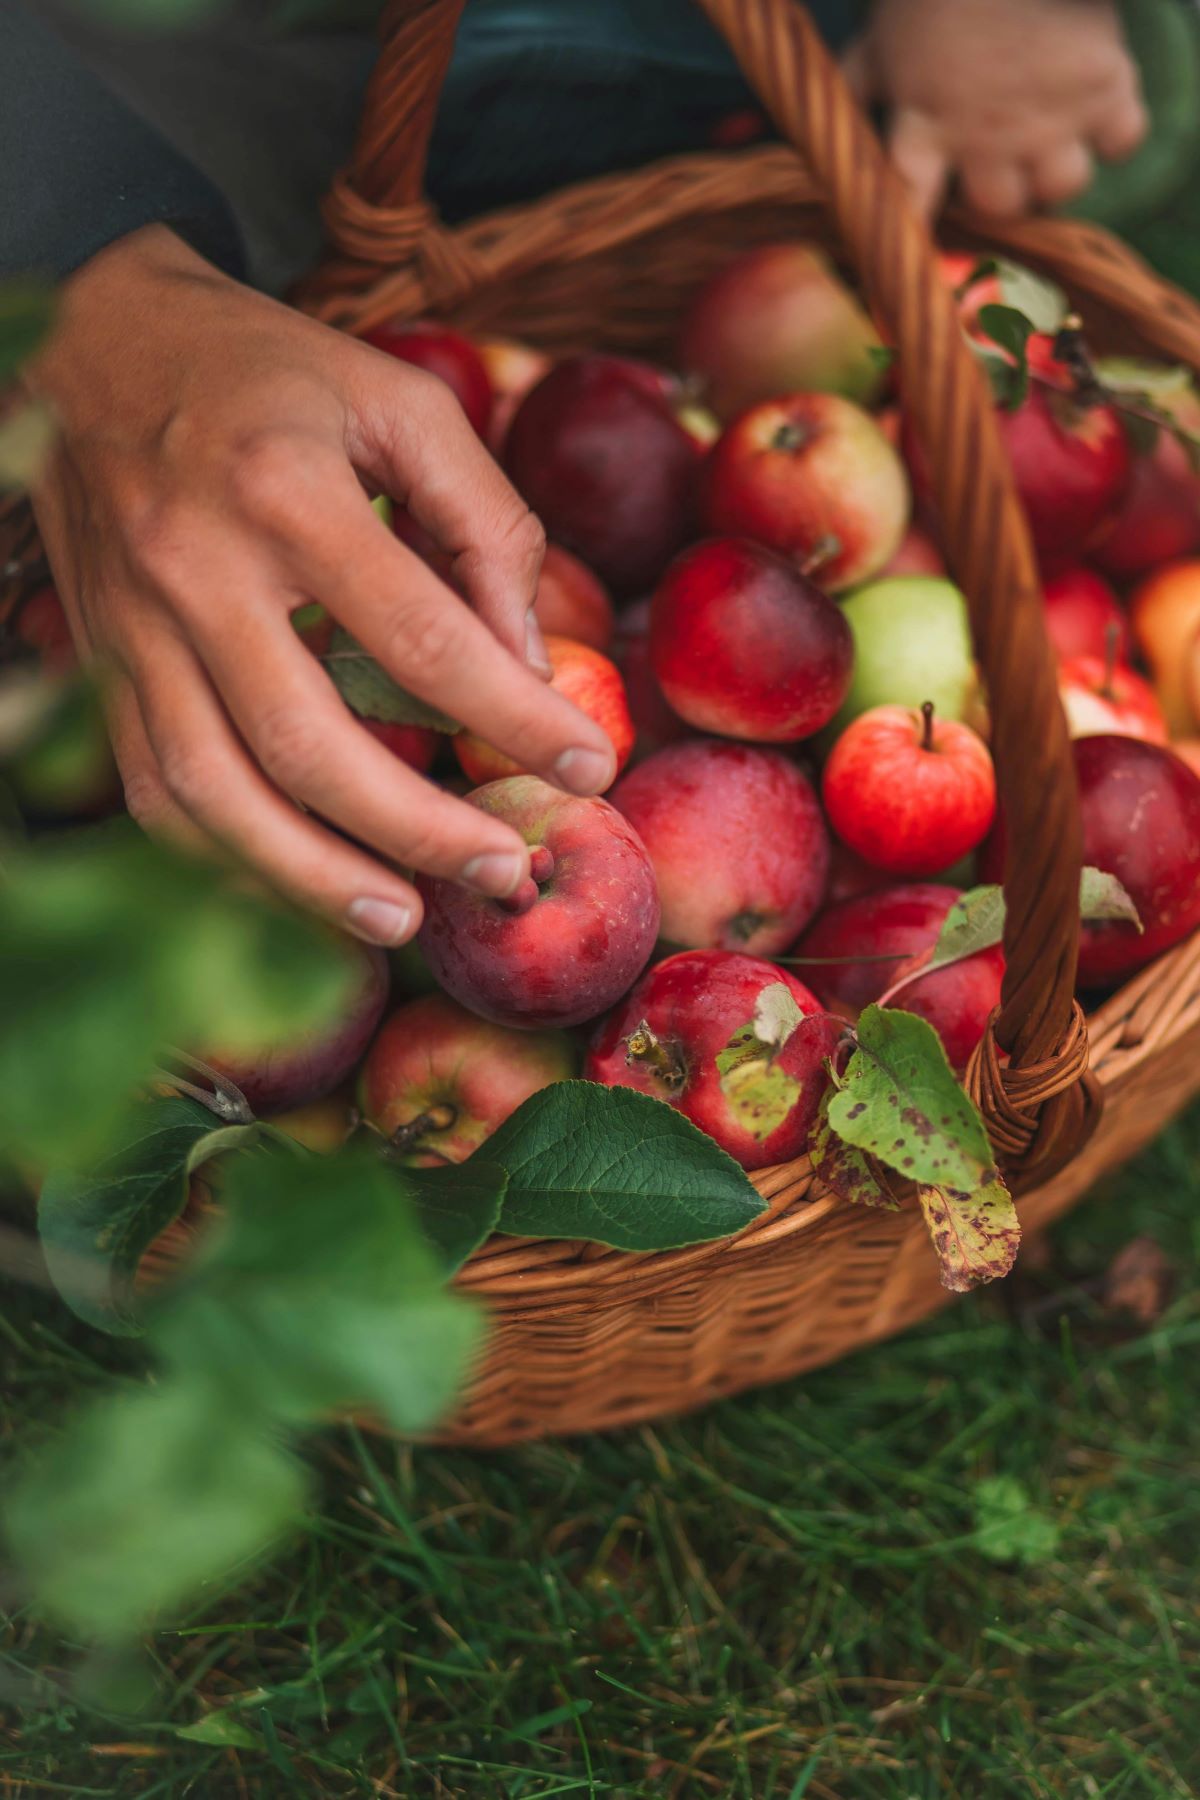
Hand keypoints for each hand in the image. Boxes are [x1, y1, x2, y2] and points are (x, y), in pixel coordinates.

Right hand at [23, 226, 617, 945]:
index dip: (513, 717)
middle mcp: (195, 570)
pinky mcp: (101, 664)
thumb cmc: (268, 372)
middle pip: (308, 745)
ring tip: (403, 921)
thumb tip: (535, 662)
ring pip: (212, 793)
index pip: (422, 638)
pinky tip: (303, 888)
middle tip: (503, 872)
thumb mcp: (398, 399)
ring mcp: (132, 629)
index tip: (587, 768)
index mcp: (284, 489)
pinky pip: (155, 789)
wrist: (93, 339)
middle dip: (417, 830)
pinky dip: (229, 858)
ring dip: (309, 879)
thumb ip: (484, 521)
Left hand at [845, 0, 1147, 218]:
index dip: (915, 245)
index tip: (915, 284)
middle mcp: (988, 136)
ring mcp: (1051, 115)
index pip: (911, 206)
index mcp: (927, 125)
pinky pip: (1122, 141)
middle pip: (1002, 208)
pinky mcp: (1106, 87)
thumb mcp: (881, 42)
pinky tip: (1097, 109)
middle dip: (1002, 193)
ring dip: (1055, 172)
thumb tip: (820, 139)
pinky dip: (1115, 132)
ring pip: (1062, 187)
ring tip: (1047, 140)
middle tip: (1001, 163)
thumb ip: (858, 93)